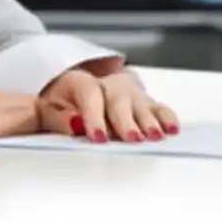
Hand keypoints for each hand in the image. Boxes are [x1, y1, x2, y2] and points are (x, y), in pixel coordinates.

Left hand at [40, 68, 178, 142]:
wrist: (71, 92)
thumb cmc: (60, 103)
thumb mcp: (49, 108)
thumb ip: (59, 117)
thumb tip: (74, 124)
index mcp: (82, 83)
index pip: (91, 95)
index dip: (95, 116)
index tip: (98, 137)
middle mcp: (109, 85)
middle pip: (120, 100)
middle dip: (127, 121)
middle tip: (132, 138)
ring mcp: (129, 93)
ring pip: (141, 104)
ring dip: (149, 121)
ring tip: (155, 136)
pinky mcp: (143, 103)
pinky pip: (158, 107)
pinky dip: (166, 117)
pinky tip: (172, 129)